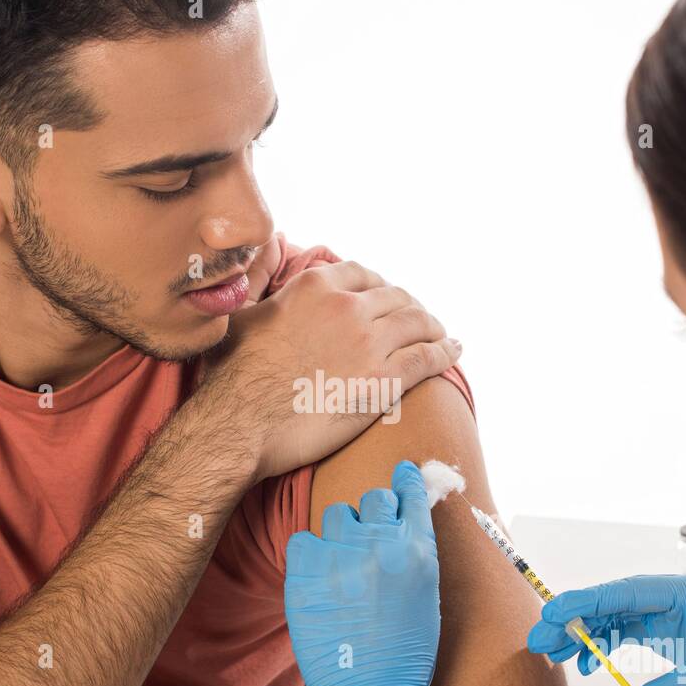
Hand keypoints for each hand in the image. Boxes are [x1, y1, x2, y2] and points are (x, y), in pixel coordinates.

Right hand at [204, 261, 460, 479]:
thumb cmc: (232, 377)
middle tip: (418, 319)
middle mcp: (347, 307)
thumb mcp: (243, 316)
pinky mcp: (384, 381)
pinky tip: (454, 351)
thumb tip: (261, 262)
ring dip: (433, 327)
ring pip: (418, 323)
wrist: (241, 423)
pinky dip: (445, 352)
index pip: (361, 274)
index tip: (384, 297)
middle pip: (395, 297)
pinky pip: (427, 358)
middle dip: (410, 306)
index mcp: (314, 287)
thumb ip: (262, 286)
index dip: (379, 286)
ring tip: (441, 335)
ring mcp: (370, 343)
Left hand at [284, 460, 440, 685]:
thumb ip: (415, 552)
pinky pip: (303, 540)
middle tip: (368, 541)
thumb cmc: (404, 653)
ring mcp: (339, 557)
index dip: (405, 480)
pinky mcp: (304, 573)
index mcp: (417, 550)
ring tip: (343, 567)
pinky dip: (310, 554)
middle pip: (372, 498)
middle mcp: (380, 545)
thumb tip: (402, 516)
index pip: (411, 490)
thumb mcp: (426, 596)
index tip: (401, 474)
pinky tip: (319, 579)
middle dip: (372, 514)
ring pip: (336, 513)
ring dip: (340, 532)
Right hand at [527, 571, 685, 685]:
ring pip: (618, 619)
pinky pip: (631, 635)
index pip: (628, 591)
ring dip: (587, 635)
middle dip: (576, 620)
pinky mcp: (677, 637)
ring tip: (556, 653)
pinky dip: (607, 647)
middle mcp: (680, 597)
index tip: (553, 611)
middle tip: (541, 639)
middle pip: (616, 603)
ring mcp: (677, 616)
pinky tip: (590, 662)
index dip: (586, 601)